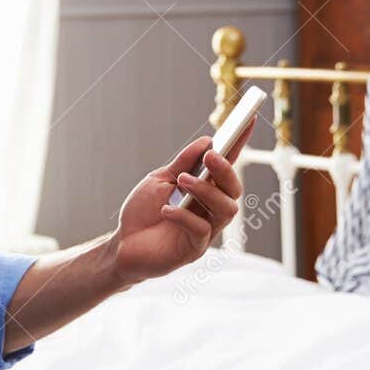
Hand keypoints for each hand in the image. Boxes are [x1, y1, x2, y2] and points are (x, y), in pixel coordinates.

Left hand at [108, 118, 251, 284]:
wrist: (122, 244)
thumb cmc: (143, 212)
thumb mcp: (160, 180)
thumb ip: (183, 163)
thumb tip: (208, 141)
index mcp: (205, 190)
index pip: (227, 165)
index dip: (240, 144)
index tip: (247, 120)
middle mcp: (210, 210)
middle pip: (234, 189)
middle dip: (225, 170)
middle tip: (210, 156)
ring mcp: (206, 231)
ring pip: (226, 209)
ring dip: (206, 191)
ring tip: (183, 181)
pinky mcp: (194, 249)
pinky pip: (201, 231)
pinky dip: (184, 216)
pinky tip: (166, 210)